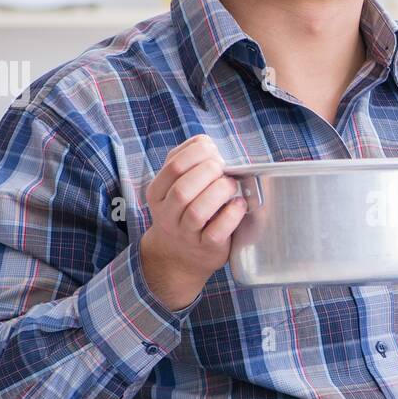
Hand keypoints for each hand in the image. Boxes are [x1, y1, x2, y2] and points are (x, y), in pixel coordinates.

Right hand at [140, 134, 246, 310]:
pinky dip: (232, 215)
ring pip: (198, 211)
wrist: (178, 255)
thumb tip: (206, 143)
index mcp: (158, 192)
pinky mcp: (206, 247)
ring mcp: (186, 233)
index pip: (174, 166)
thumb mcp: (174, 185)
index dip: (197, 153)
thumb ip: (186, 160)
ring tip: (230, 185)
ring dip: (219, 192)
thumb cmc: (183, 211)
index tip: (213, 152)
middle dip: (208, 172)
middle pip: (183, 189)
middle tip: (223, 169)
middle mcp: (167, 214)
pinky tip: (239, 204)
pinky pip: (217, 231)